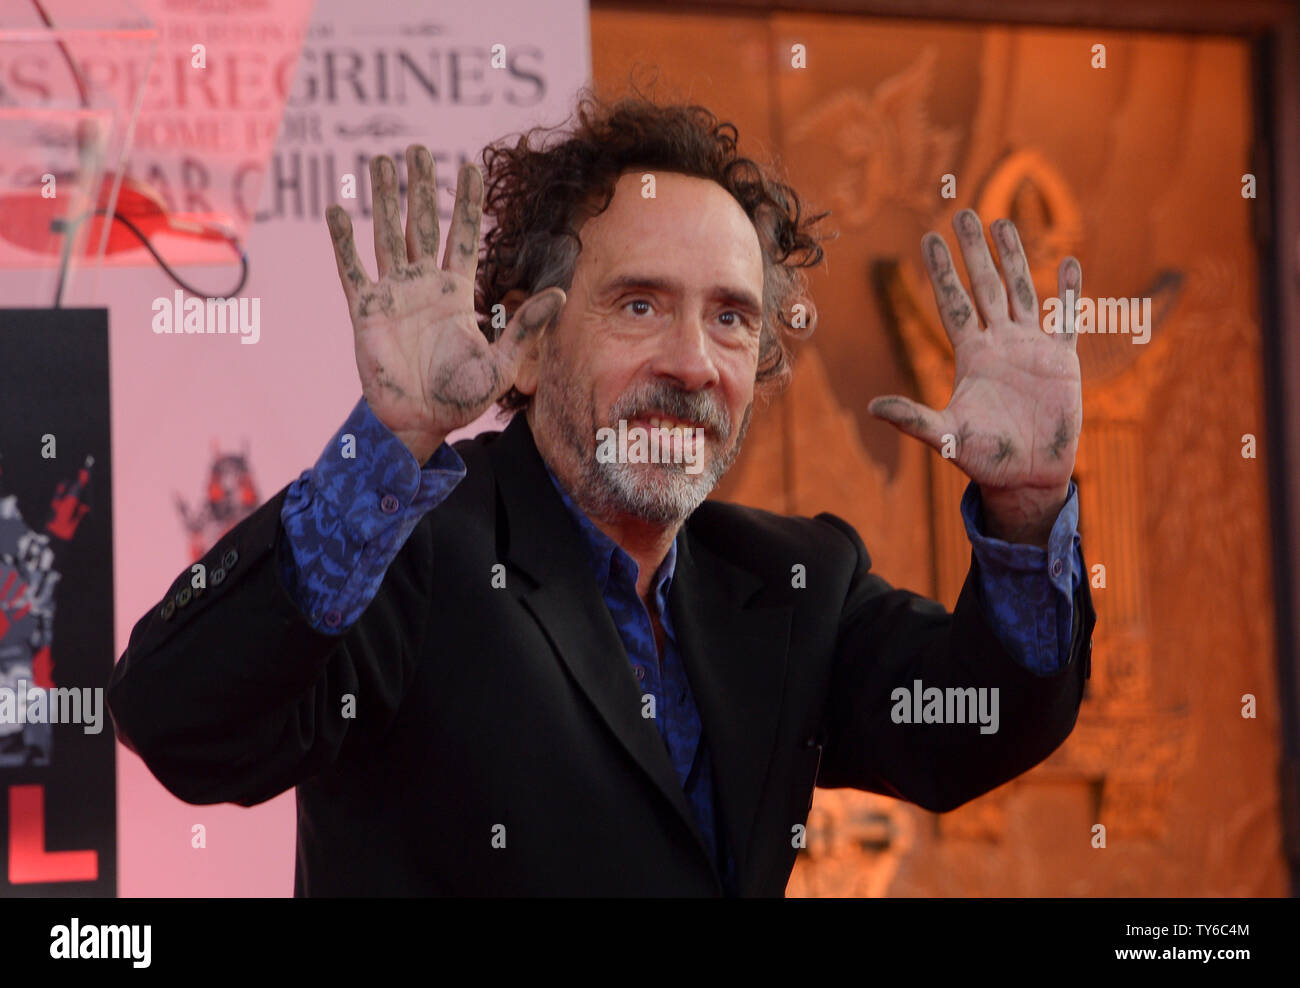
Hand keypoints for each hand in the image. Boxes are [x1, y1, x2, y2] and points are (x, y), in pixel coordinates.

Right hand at [326, 146, 565, 462]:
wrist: (421, 423)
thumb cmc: (463, 399)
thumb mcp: (503, 364)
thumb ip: (527, 328)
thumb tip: (561, 293)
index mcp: (456, 293)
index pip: (462, 236)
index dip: (466, 202)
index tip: (471, 165)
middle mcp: (423, 286)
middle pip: (421, 224)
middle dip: (420, 187)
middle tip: (418, 149)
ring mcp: (392, 295)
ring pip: (386, 235)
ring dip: (383, 199)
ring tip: (380, 161)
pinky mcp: (364, 311)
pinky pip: (352, 269)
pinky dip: (343, 240)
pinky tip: (338, 209)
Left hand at [869, 209, 1081, 544]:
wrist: (1026, 476)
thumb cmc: (983, 458)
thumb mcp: (945, 436)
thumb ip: (913, 419)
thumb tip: (872, 407)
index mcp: (971, 355)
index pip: (954, 302)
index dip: (942, 273)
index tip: (929, 239)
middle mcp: (999, 343)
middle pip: (984, 286)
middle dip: (974, 251)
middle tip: (964, 213)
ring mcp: (1031, 348)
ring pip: (1021, 291)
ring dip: (1014, 258)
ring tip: (1005, 223)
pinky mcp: (1062, 360)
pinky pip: (1067, 318)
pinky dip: (1069, 292)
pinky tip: (1070, 263)